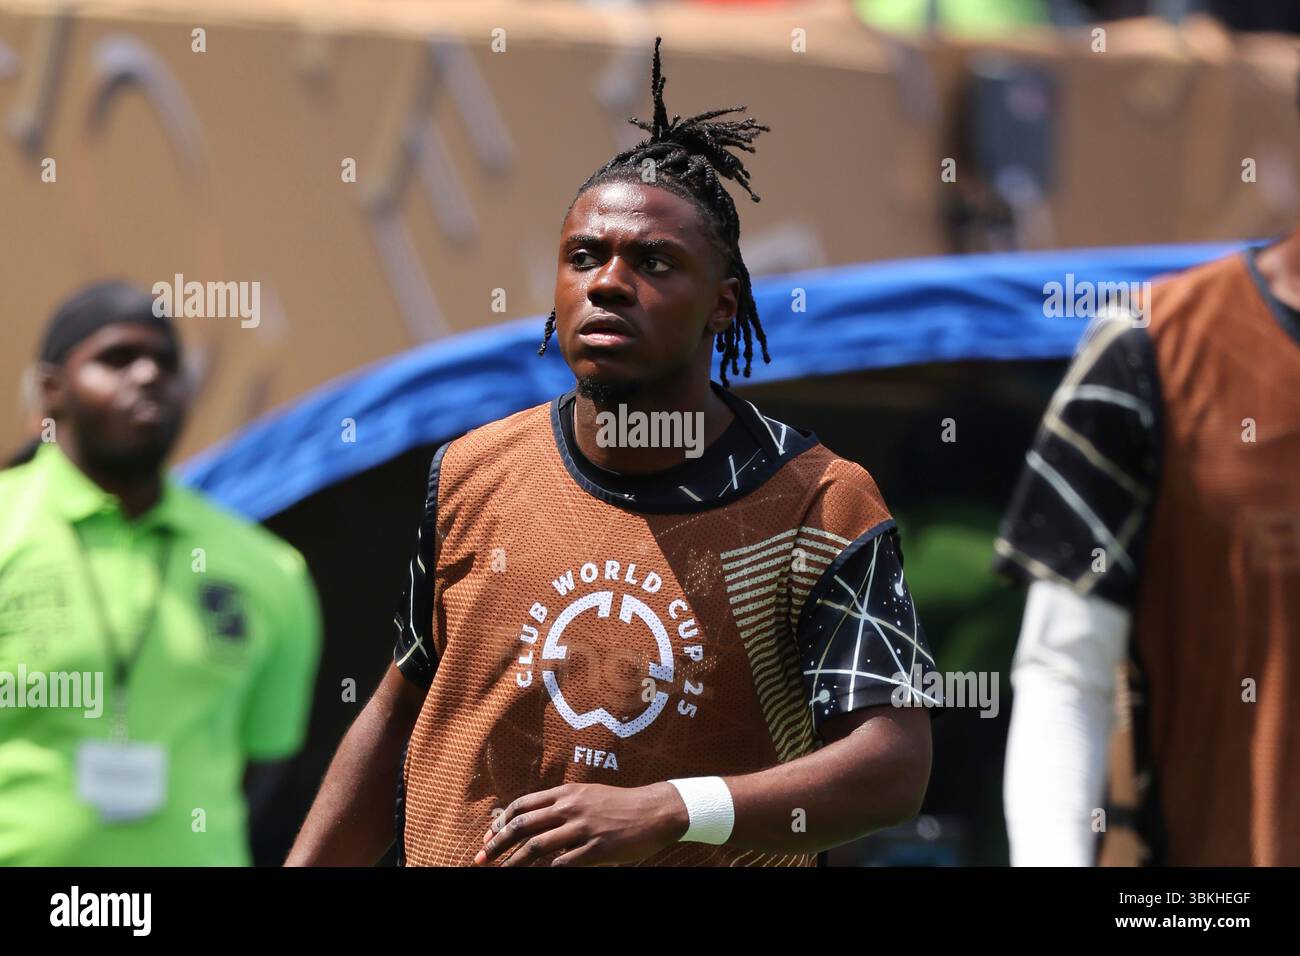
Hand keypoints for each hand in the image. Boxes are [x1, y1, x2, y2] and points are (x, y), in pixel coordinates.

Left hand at [473, 781, 688, 866]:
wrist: (654, 811)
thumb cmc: (620, 805)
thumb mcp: (587, 795)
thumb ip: (562, 805)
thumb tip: (533, 819)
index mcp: (566, 793)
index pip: (522, 805)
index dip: (500, 822)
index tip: (488, 837)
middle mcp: (570, 808)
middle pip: (522, 826)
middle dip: (496, 844)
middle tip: (481, 858)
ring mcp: (582, 829)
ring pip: (535, 847)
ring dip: (512, 862)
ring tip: (500, 872)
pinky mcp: (595, 849)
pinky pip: (561, 864)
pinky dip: (546, 871)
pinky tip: (538, 875)